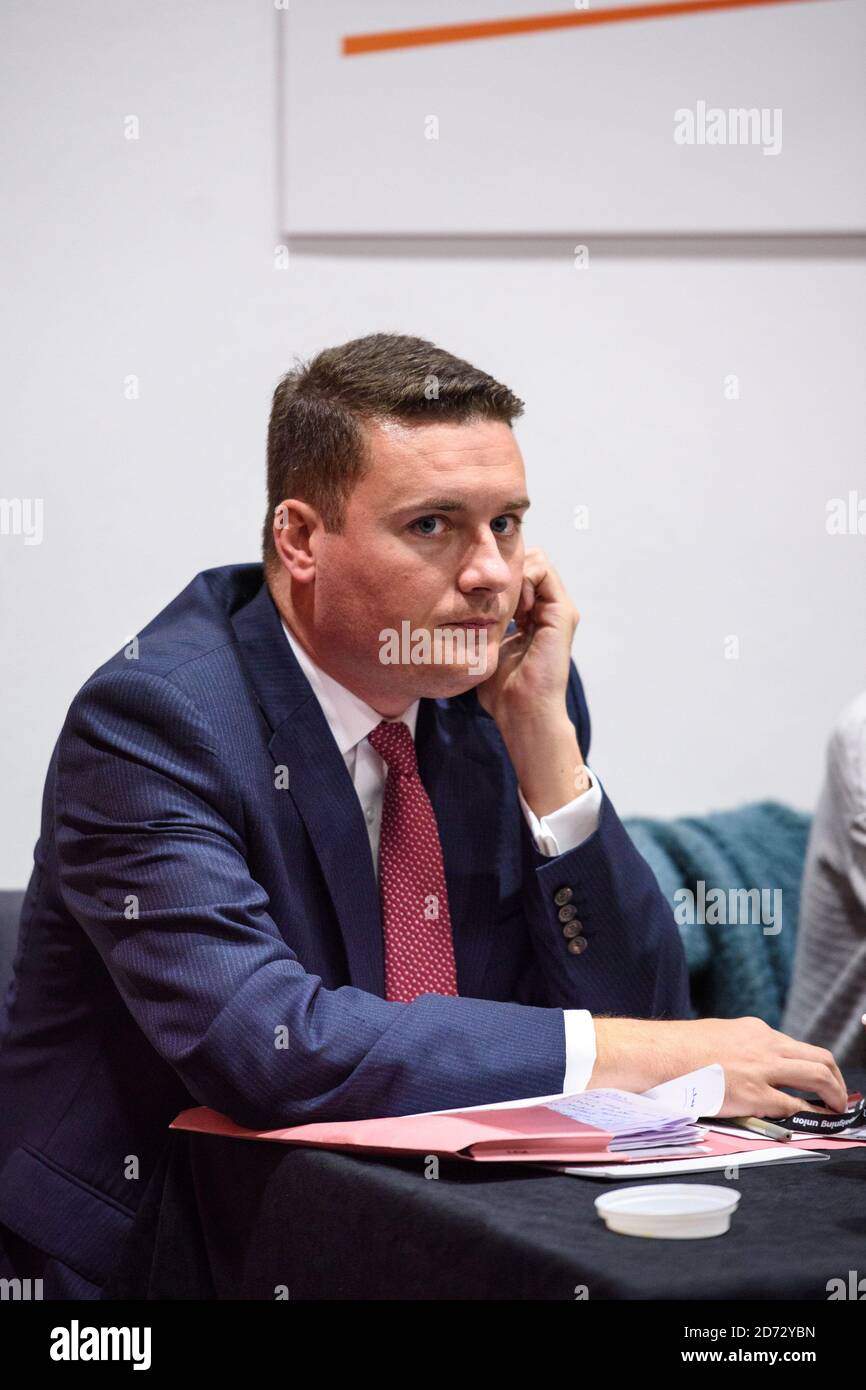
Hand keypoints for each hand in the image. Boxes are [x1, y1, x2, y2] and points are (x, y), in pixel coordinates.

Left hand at [476, 547, 579, 727]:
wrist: (522, 712)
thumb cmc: (502, 691)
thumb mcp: (487, 648)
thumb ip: (482, 628)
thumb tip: (458, 616)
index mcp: (534, 618)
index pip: (518, 574)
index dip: (497, 578)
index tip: (479, 599)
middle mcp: (549, 610)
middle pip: (527, 562)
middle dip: (505, 572)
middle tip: (490, 600)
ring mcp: (558, 611)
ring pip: (536, 561)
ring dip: (513, 575)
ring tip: (504, 606)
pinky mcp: (563, 613)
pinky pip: (542, 571)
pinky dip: (523, 579)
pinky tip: (513, 608)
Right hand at [589, 1016, 848, 1117]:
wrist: (656, 1054)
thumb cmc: (675, 1049)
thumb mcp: (715, 1037)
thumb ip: (738, 1048)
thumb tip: (748, 1068)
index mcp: (753, 1030)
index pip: (796, 1047)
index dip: (813, 1066)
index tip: (818, 1080)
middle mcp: (764, 1044)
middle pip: (819, 1058)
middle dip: (835, 1079)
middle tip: (837, 1097)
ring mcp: (762, 1068)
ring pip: (817, 1076)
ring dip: (832, 1095)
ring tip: (833, 1110)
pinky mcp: (753, 1092)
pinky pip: (792, 1104)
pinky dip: (805, 1114)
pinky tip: (808, 1122)